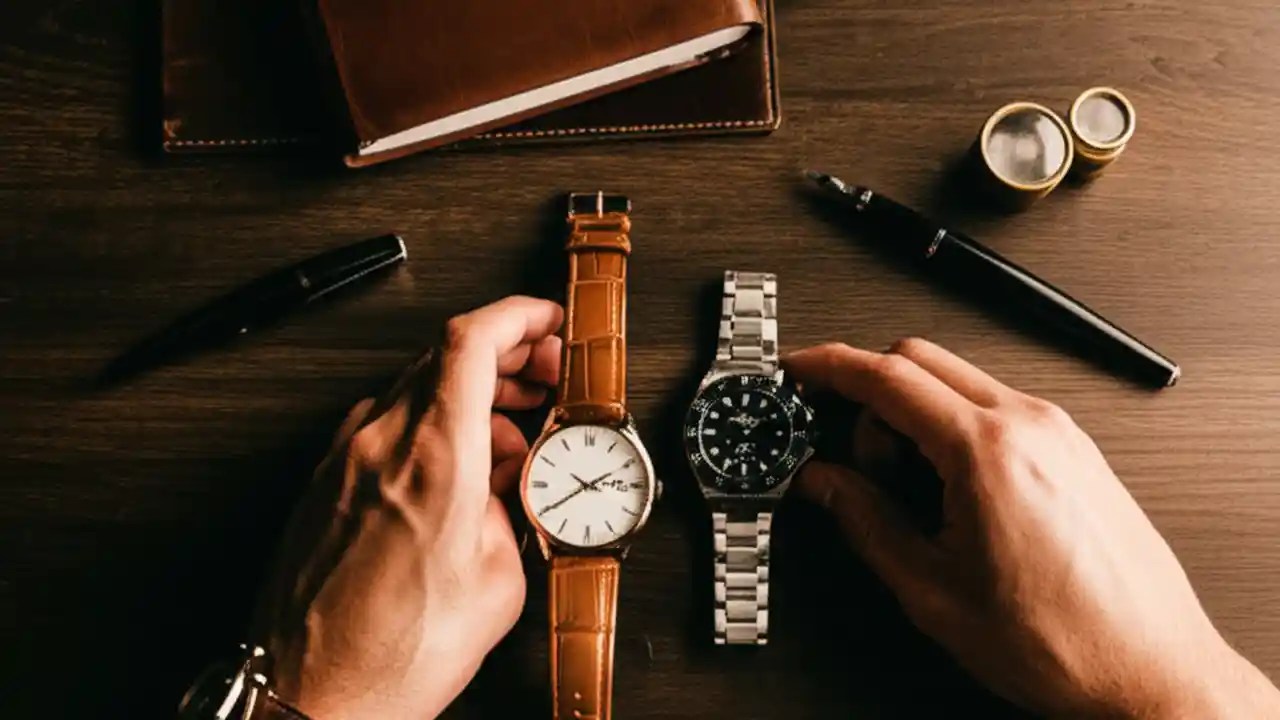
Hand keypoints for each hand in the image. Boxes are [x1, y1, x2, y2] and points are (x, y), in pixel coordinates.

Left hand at [251, 296, 563, 719]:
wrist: (310, 695)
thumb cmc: (391, 655)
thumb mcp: (495, 585)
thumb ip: (508, 516)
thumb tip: (506, 495)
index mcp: (435, 459)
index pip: (471, 339)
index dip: (518, 315)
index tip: (547, 322)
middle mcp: (381, 444)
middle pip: (445, 353)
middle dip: (506, 353)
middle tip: (544, 378)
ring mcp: (344, 459)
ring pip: (415, 385)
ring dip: (469, 391)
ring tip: (510, 433)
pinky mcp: (323, 481)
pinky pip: (386, 423)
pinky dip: (430, 423)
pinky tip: (457, 466)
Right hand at [785, 339, 1279, 718]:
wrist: (1150, 669)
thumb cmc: (1063, 642)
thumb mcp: (932, 590)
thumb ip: (864, 521)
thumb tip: (822, 484)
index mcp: (986, 453)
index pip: (886, 376)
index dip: (827, 366)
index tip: (798, 370)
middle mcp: (1029, 426)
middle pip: (918, 359)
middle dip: (868, 394)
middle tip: (853, 460)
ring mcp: (1058, 432)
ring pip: (956, 380)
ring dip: (914, 414)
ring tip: (909, 491)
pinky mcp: (1074, 449)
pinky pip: (994, 406)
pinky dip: (953, 427)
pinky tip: (949, 490)